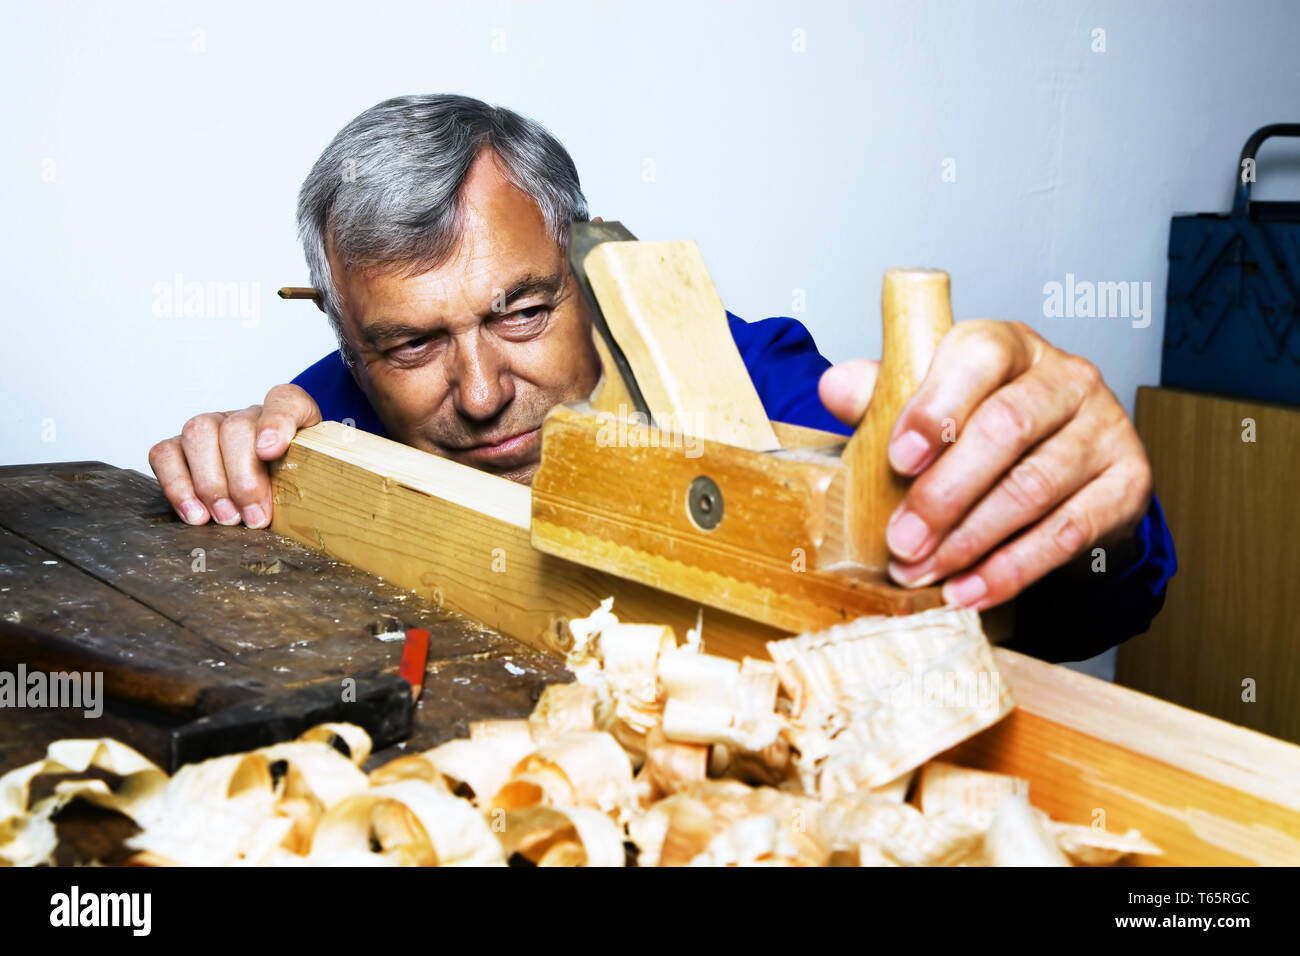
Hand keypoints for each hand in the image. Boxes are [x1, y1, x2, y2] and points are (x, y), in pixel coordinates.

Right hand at [148, 384, 320, 527]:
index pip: (287, 401)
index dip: (277, 422)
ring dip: (211, 484)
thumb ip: (317, 479)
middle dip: (243, 478)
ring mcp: (212, 427)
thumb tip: (309, 498)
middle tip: (254, 517)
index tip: (271, 452)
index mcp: (289, 416)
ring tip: (227, 518)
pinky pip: (164, 453)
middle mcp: (247, 416)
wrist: (277, 492)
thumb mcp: (318, 481)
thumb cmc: (297, 485)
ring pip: (198, 434)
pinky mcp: (181, 447)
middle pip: (236, 427)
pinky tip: (196, 514)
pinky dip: (177, 486)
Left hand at [819, 320, 1152, 609]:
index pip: (977, 357)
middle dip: (944, 494)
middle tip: (901, 542)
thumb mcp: (933, 403)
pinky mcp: (1126, 484)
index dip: (935, 408)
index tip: (898, 459)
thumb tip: (834, 387)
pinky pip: (1066, 533)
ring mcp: (1104, 429)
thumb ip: (884, 395)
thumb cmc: (984, 426)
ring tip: (925, 572)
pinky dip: (1011, 569)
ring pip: (1033, 487)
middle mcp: (1066, 378)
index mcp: (1010, 346)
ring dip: (970, 540)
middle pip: (1005, 429)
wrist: (1067, 466)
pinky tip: (970, 589)